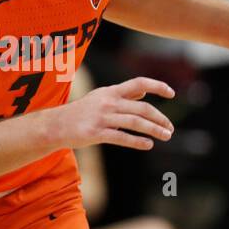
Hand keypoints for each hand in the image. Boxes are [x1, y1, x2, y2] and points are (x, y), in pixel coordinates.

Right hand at [58, 76, 175, 150]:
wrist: (56, 125)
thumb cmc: (81, 112)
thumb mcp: (101, 97)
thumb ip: (123, 95)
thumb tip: (143, 93)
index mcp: (111, 91)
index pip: (139, 83)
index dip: (157, 86)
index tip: (172, 94)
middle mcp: (108, 102)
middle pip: (142, 108)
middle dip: (160, 118)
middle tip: (170, 128)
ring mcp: (102, 117)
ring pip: (135, 122)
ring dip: (154, 130)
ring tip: (166, 136)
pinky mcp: (96, 133)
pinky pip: (122, 137)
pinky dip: (137, 141)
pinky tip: (148, 144)